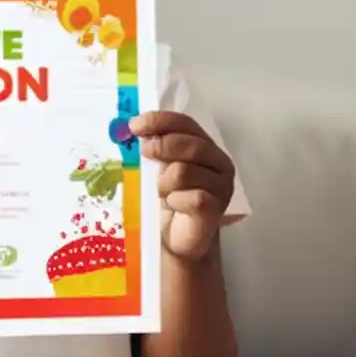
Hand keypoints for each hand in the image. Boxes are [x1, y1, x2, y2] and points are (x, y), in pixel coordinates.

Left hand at [129, 111, 234, 261]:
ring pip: (183, 171)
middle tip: (144, 152)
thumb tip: (133, 127)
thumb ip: (155, 145)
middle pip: (188, 145)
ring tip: (164, 192)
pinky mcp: (216, 207)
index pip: (186, 124)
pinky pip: (189, 196)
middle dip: (160, 146)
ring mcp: (222, 185)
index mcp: (206, 146)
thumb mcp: (161, 165)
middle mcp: (219, 162)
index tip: (134, 126)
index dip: (159, 121)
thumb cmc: (171, 196)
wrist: (179, 235)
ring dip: (164, 182)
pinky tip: (174, 205)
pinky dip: (174, 200)